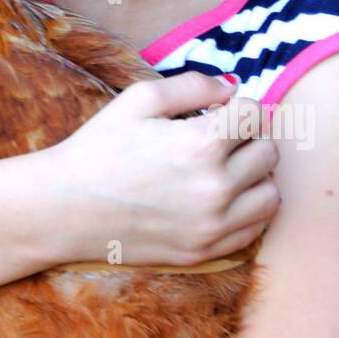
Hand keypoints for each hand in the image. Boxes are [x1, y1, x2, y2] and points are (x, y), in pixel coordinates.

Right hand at [45, 72, 281, 266]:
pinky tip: (222, 198)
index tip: (219, 112)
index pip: (256, 114)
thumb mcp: (139, 99)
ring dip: (256, 176)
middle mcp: (216, 188)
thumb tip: (232, 89)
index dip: (239, 106)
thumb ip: (193, 85)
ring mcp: (213, 225)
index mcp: (201, 144)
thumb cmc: (100, 147)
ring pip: (271, 195)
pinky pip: (254, 229)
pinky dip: (248, 210)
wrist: (67, 206)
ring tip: (227, 168)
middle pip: (268, 152)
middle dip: (249, 137)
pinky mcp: (205, 252)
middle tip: (221, 138)